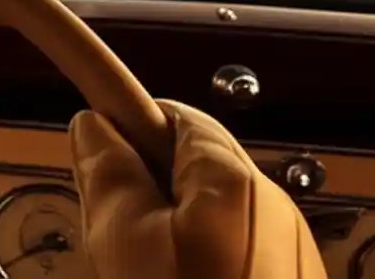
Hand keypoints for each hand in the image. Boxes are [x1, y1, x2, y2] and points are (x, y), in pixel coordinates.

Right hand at [69, 99, 325, 278]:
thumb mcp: (122, 240)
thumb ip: (106, 173)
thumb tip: (92, 126)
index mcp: (233, 178)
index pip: (171, 113)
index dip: (123, 126)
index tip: (87, 157)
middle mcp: (274, 206)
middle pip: (188, 168)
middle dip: (139, 190)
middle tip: (106, 235)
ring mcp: (287, 252)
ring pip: (203, 216)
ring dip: (161, 233)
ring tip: (135, 275)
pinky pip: (228, 255)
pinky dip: (191, 266)